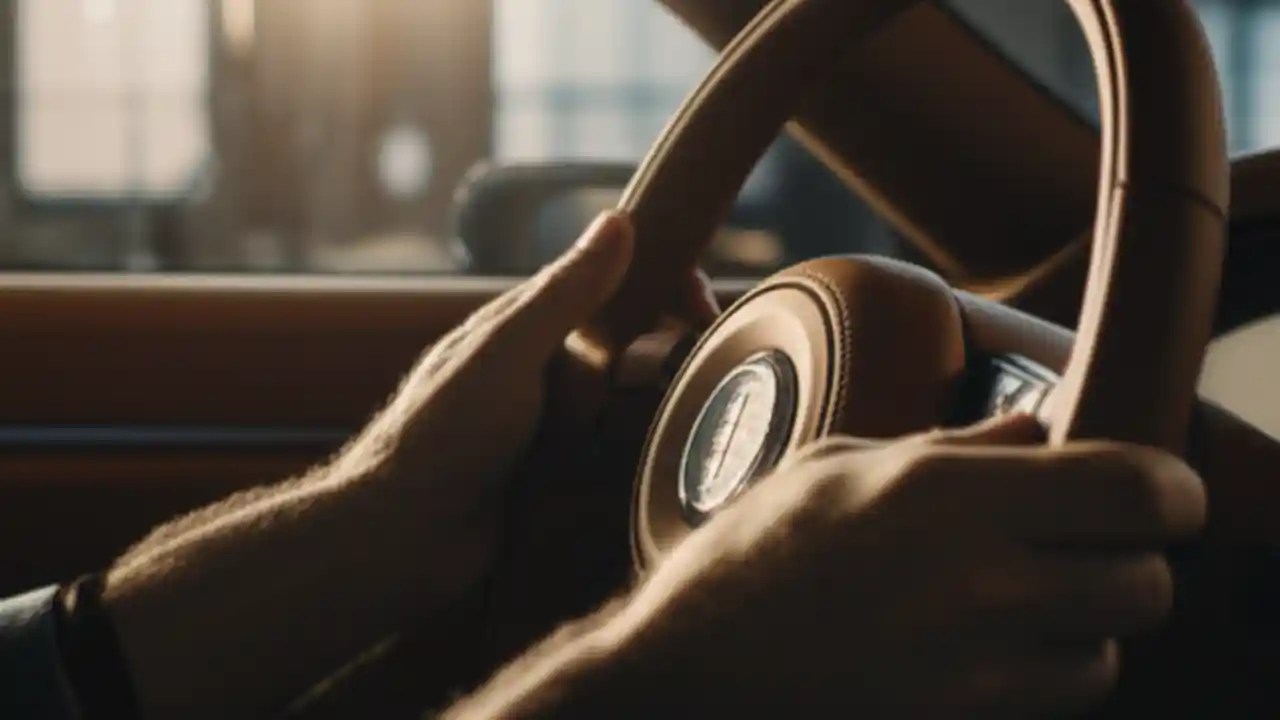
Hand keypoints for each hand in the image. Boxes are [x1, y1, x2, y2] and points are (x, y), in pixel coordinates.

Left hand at [346, 211, 715, 579]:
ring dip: (644, 415)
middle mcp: (539, 370)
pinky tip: (643, 470)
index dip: (660, 289)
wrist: (401, 537)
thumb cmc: (442, 433)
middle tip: (678, 382)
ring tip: (658, 432)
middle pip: (627, 348)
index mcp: (525, 325)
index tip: (702, 310)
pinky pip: (610, 458)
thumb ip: (566, 292)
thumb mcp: (510, 350)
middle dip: (656, 360)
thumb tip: (618, 220)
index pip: (612, 286)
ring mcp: (547, 426)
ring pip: (624, 406)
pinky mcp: (554, 478)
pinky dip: (627, 459)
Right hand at [591, 415, 1205, 716]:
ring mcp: (974, 669)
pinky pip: (1058, 700)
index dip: (1165, 489)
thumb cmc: (744, 565)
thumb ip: (949, 447)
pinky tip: (982, 647)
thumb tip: (1036, 429)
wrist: (687, 679)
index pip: (1135, 490)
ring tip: (1016, 603)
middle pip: (1144, 581)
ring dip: (1085, 626)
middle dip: (1124, 561)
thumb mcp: (833, 469)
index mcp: (941, 492)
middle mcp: (974, 582)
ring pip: (1108, 651)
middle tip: (1077, 545)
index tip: (1152, 491)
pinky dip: (1045, 675)